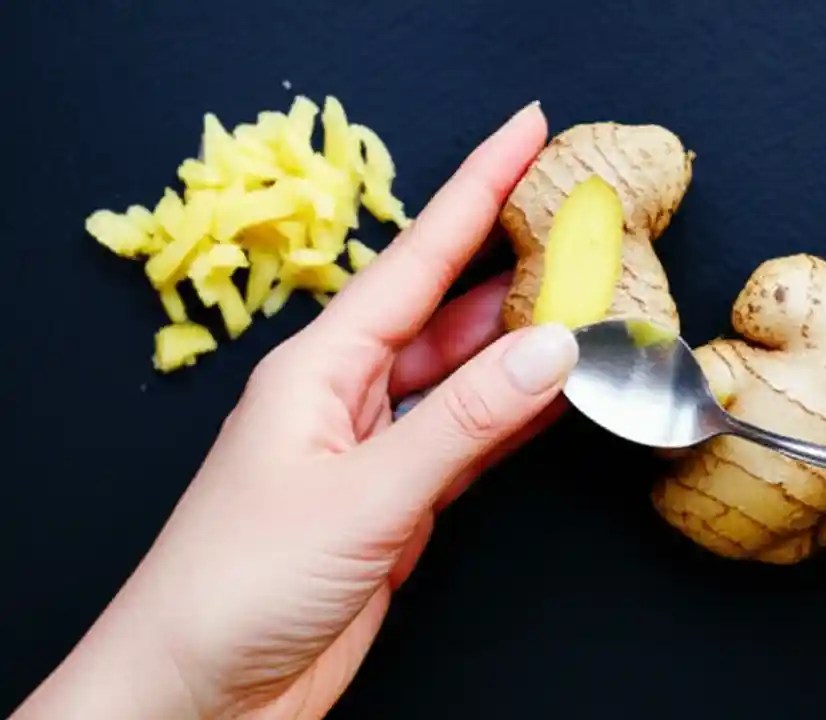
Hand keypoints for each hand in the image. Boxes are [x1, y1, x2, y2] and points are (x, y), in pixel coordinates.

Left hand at [17, 102, 574, 718]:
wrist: (202, 694)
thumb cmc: (238, 587)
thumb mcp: (359, 496)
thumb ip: (460, 424)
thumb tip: (549, 351)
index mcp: (318, 368)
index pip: (415, 259)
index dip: (475, 188)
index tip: (525, 132)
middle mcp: (346, 397)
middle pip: (444, 309)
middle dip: (509, 259)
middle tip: (576, 218)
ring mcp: (372, 451)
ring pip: (462, 376)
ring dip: (521, 343)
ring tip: (585, 297)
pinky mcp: (395, 505)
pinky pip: (468, 441)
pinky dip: (514, 418)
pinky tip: (555, 395)